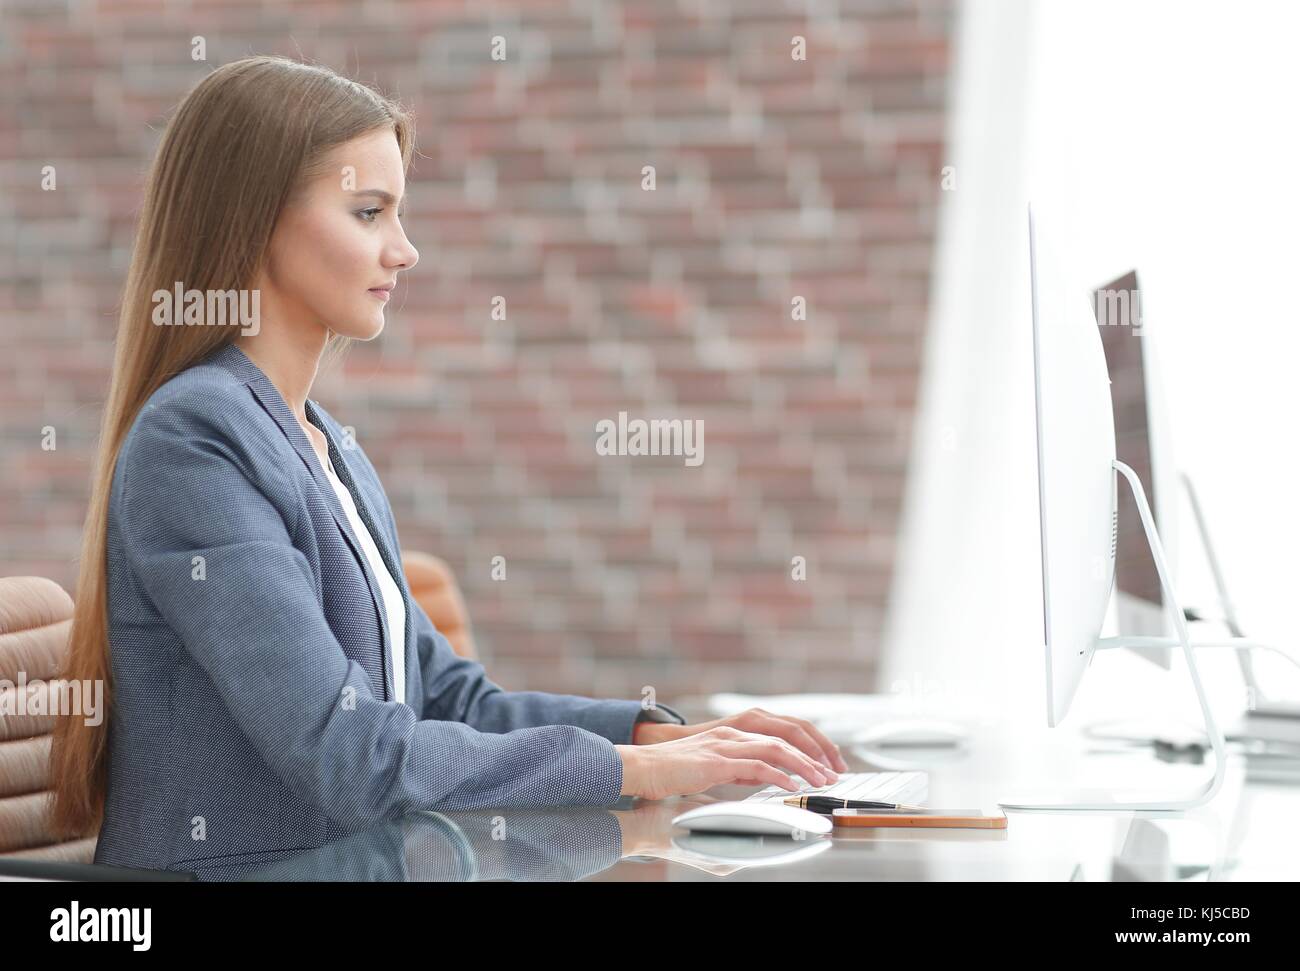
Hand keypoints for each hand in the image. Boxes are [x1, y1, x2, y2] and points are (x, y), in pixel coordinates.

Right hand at [639, 707, 847, 772]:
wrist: (646, 767)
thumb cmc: (677, 769)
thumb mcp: (718, 765)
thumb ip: (742, 767)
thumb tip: (766, 776)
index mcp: (737, 730)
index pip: (784, 730)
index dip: (811, 744)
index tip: (828, 762)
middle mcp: (736, 731)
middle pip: (787, 735)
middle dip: (816, 754)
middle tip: (834, 773)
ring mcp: (727, 743)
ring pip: (777, 748)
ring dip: (804, 766)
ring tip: (820, 781)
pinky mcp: (718, 761)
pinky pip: (757, 766)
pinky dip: (779, 775)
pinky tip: (791, 786)